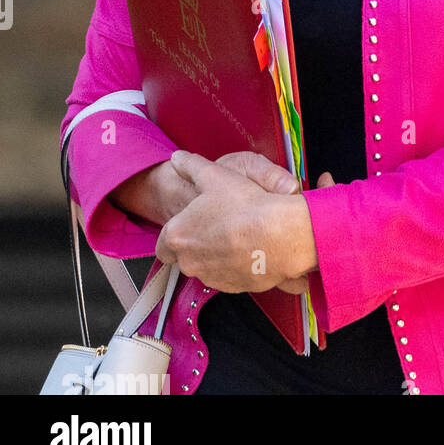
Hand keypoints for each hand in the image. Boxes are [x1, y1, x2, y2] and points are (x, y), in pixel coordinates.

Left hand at [154, 151, 330, 294]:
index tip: (191, 224)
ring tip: (239, 233)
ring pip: (208, 267)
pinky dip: (237, 265)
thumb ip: (191, 166)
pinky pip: (230, 275)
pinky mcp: (233, 286)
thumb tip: (178, 158)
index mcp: (178, 235)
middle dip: (198, 243)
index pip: (163, 245)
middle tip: (218, 225)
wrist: (280, 235)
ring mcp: (211, 276)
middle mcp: (190, 261)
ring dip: (218, 254)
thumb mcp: (216, 174)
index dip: (176, 234)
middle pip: (185, 257)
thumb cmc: (247, 206)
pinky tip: (252, 247)